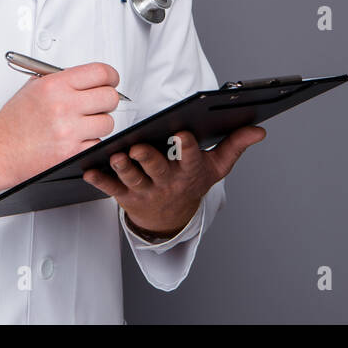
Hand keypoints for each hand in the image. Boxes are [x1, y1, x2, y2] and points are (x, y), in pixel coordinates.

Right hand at [0, 62, 121, 189]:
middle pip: (110, 97)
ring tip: (82, 125)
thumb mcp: (34, 87)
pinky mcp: (71, 153)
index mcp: (55, 85)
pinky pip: (98, 143)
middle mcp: (63, 106)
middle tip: (97, 104)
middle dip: (106, 100)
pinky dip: (90, 142)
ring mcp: (68, 131)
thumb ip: (62, 79)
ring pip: (108, 122)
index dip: (111, 77)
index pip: (101, 73)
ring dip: (99, 124)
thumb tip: (90, 77)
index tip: (111, 81)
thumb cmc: (14, 121)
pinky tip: (76, 140)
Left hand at [82, 126, 265, 237]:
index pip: (190, 159)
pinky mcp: (125, 195)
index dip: (186, 147)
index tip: (182, 133)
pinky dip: (99, 180)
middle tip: (139, 148)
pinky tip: (88, 171)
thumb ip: (235, 145)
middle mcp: (167, 182)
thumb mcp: (217, 167)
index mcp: (189, 172)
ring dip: (123, 169)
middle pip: (157, 170)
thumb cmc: (192, 182)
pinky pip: (111, 189)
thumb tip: (259, 130)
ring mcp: (145, 190)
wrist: (171, 217)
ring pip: (133, 179)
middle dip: (148, 160)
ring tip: (116, 157)